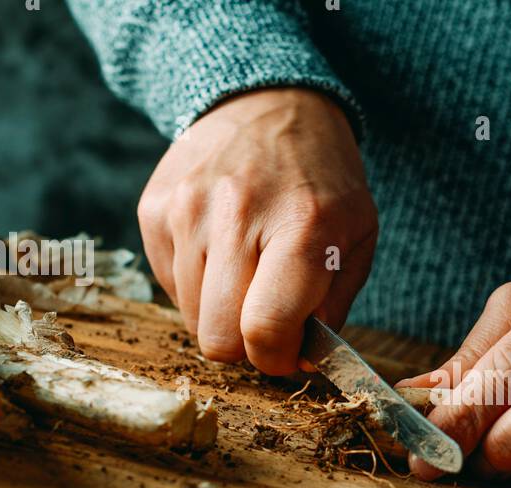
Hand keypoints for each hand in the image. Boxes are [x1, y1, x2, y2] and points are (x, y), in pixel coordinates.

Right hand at [137, 87, 376, 372]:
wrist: (267, 103)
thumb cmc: (322, 182)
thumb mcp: (356, 237)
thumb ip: (334, 306)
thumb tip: (300, 361)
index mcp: (300, 226)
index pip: (265, 328)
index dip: (276, 359)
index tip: (288, 351)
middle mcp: (236, 215)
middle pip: (218, 338)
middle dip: (246, 346)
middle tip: (268, 319)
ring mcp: (186, 210)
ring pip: (191, 319)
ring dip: (221, 314)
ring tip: (247, 274)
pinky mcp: (153, 209)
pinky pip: (169, 286)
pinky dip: (197, 286)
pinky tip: (221, 251)